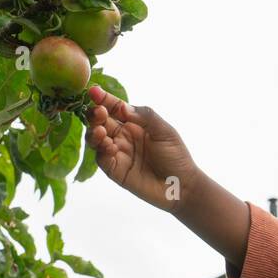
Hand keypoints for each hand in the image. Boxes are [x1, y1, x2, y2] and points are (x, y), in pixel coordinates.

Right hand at [84, 85, 205, 211]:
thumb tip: (123, 106)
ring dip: (94, 133)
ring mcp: (118, 153)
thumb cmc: (176, 156)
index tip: (94, 91)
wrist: (182, 185)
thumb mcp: (164, 131)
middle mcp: (123, 136)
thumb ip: (145, 116)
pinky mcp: (116, 171)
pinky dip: (101, 151)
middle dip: (96, 115)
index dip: (104, 99)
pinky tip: (109, 146)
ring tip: (100, 130)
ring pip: (97, 140)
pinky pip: (102, 159)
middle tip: (99, 112)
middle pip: (101, 122)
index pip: (114, 107)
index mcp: (134, 123)